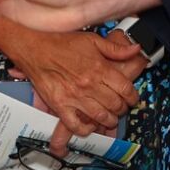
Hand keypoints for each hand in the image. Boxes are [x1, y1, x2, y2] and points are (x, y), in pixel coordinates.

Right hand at [6, 31, 145, 151]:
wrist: (33, 47)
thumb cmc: (60, 42)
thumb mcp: (91, 39)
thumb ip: (115, 48)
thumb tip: (137, 50)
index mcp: (100, 68)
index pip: (126, 90)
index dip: (133, 97)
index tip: (131, 98)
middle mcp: (89, 85)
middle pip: (116, 105)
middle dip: (122, 108)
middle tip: (119, 107)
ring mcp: (75, 97)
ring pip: (101, 117)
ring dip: (109, 120)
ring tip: (108, 117)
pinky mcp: (60, 105)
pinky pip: (77, 125)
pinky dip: (85, 129)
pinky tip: (88, 125)